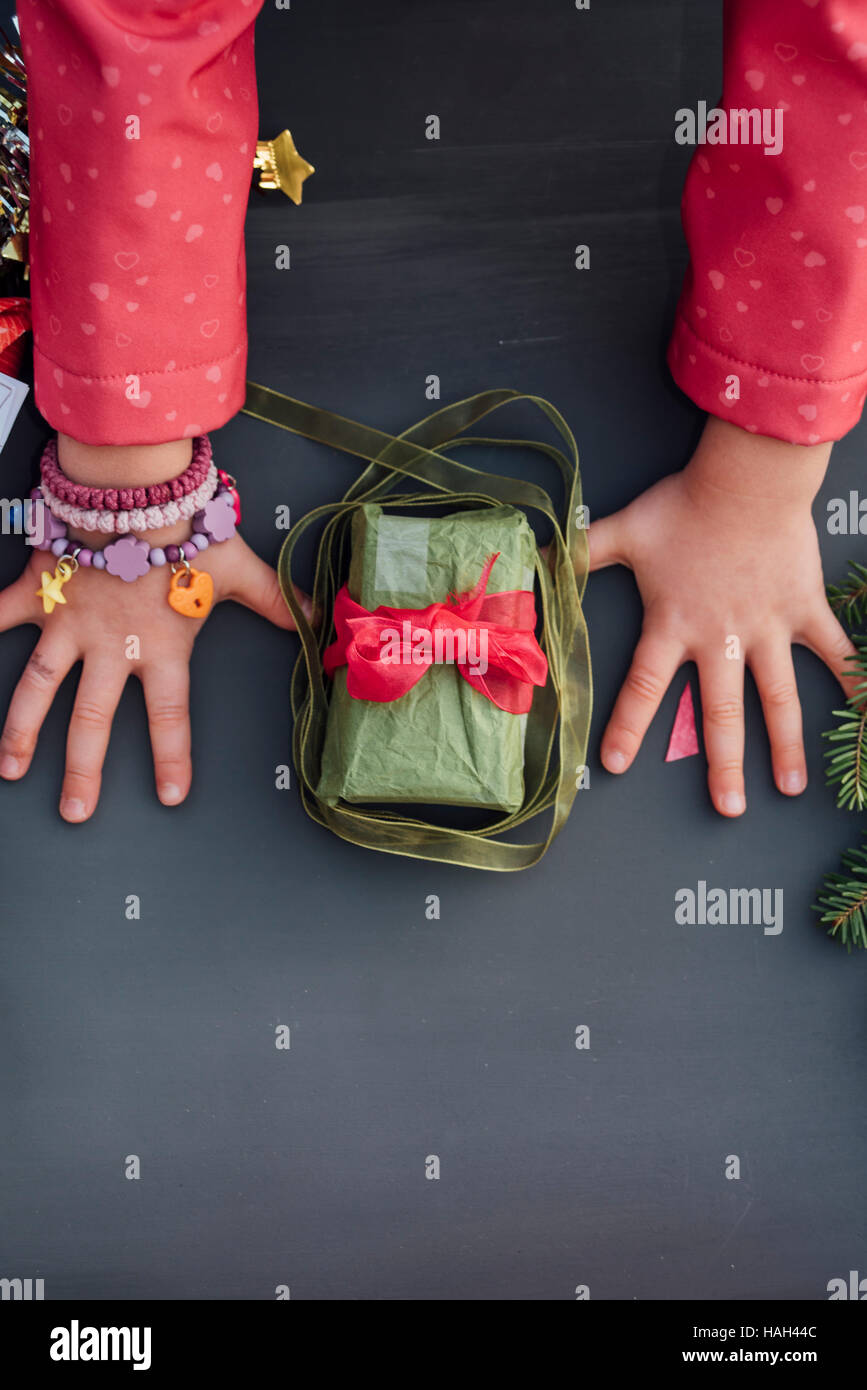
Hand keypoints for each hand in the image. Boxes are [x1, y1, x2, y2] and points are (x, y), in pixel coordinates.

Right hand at [0, 533, 307, 821]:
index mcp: (160, 647)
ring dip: (21, 730)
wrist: (134, 490)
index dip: (171, 757)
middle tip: (76, 811)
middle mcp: (110, 646)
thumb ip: (278, 600)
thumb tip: (321, 619)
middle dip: (83, 770)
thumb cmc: (185, 527)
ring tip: (9, 769)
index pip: (169, 715)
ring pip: (39, 688)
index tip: (170, 795)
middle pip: (93, 720)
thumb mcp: (239, 569)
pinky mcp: (38, 592)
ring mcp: (68, 623)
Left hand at [588, 416, 857, 816]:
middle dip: (722, 767)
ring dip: (785, 745)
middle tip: (728, 808)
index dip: (627, 727)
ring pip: (778, 699)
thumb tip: (536, 554)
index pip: (644, 688)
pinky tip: (860, 712)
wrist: (748, 480)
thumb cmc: (686, 506)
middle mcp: (721, 639)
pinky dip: (851, 680)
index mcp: (674, 626)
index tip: (613, 765)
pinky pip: (833, 652)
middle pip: (719, 714)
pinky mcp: (803, 610)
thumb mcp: (624, 531)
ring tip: (788, 787)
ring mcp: (767, 629)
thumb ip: (581, 552)